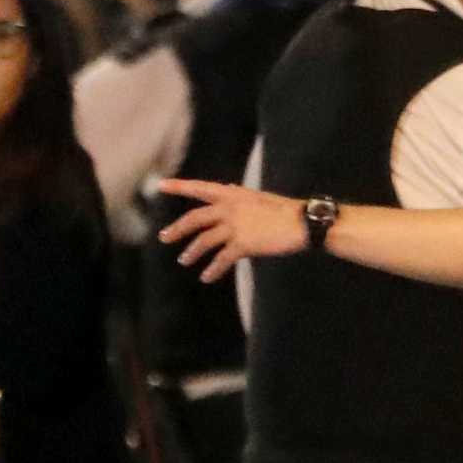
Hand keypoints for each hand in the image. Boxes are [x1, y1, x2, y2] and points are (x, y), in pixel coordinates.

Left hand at [157, 178, 307, 281]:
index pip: (200, 187)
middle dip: (177, 229)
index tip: (160, 185)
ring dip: (192, 252)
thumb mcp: (257, 196)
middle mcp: (230, 208)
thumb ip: (238, 194)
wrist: (302, 222)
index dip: (179, 186)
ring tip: (184, 261)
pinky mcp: (243, 244)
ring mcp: (235, 226)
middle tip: (164, 237)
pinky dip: (212, 270)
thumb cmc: (284, 210)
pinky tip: (207, 278)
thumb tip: (226, 188)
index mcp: (233, 194)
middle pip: (195, 218)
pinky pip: (222, 259)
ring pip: (204, 240)